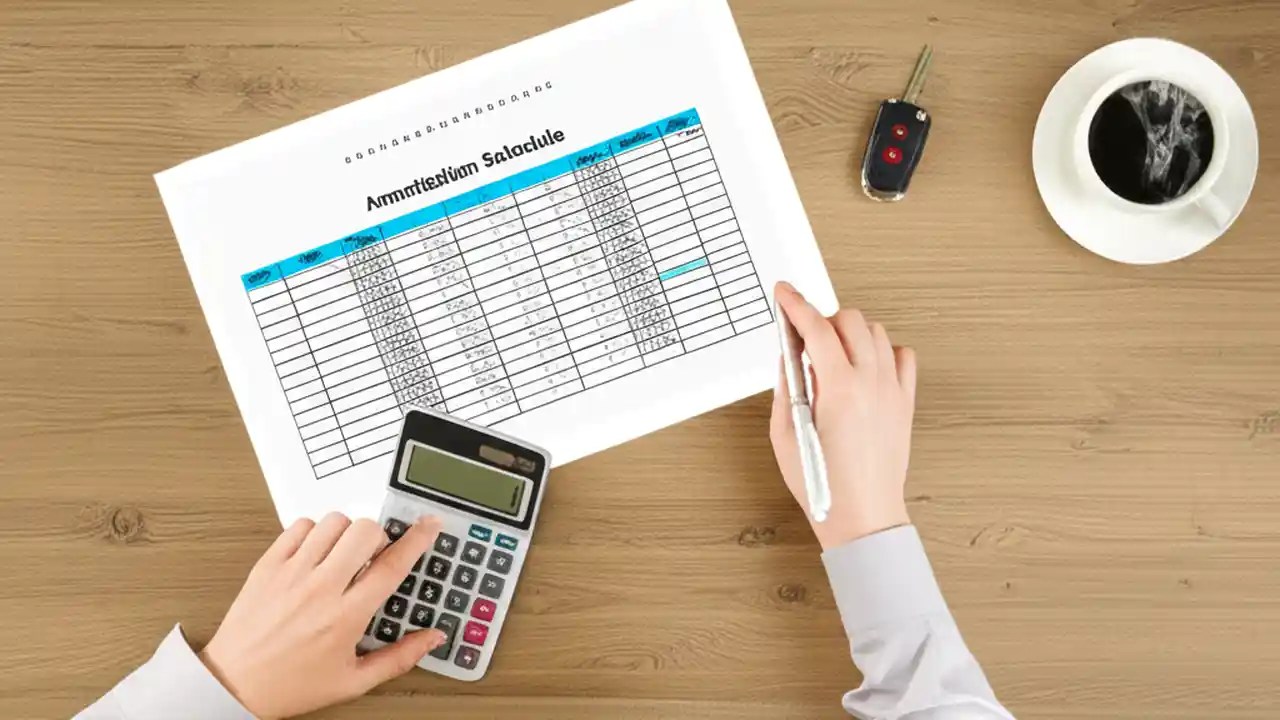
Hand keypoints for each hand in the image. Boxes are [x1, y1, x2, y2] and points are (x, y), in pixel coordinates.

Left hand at [199, 514, 446, 718]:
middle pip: (365, 532)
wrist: (234, 684)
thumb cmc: (290, 685)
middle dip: (379, 536)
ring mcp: (291, 573)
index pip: (391, 565)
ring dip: (346, 532)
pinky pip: (299, 526)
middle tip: (373, 555)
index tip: (429, 525)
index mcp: (345, 617)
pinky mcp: (268, 565)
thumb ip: (400, 658)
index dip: (417, 540)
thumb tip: (432, 638)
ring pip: (334, 522)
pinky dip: (313, 532)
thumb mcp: (353, 681)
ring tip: (342, 555)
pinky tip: (314, 553)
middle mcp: (320, 589)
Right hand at [769, 282, 916, 549]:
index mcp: (839, 388)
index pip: (816, 327)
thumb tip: (787, 354)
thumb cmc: (823, 483)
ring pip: (876, 332)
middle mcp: (871, 383)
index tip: (784, 292)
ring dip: (851, 334)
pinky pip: (902, 356)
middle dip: (822, 320)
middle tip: (804, 340)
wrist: (862, 515)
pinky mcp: (905, 403)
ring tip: (832, 357)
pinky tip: (865, 367)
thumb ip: (786, 385)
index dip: (796, 304)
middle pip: (850, 320)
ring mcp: (892, 391)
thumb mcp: (785, 432)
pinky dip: (883, 351)